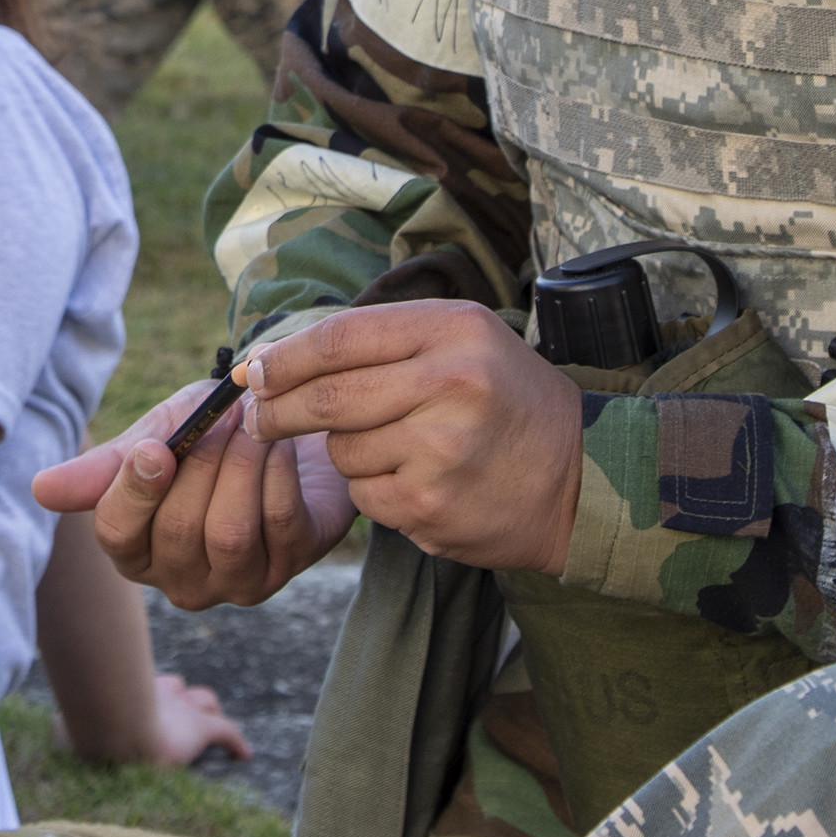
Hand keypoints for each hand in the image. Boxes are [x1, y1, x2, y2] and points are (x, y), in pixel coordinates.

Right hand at [36, 373, 354, 609]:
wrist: (281, 427)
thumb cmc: (207, 436)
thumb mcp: (153, 438)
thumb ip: (104, 467)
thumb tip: (40, 490)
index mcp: (135, 550)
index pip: (117, 534)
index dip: (134, 491)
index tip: (155, 447)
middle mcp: (181, 581)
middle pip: (177, 531)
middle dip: (200, 462)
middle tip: (221, 418)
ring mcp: (238, 583)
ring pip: (229, 534)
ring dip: (240, 465)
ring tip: (250, 427)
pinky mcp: (291, 568)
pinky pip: (279, 522)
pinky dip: (277, 473)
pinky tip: (277, 446)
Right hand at [51, 670, 247, 766]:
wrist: (111, 728)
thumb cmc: (85, 724)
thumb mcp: (68, 724)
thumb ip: (62, 728)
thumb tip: (46, 731)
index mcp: (129, 693)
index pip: (146, 687)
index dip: (154, 694)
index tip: (147, 703)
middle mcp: (158, 694)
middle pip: (180, 689)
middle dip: (183, 699)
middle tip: (182, 712)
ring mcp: (180, 709)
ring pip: (205, 704)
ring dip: (208, 714)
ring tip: (212, 725)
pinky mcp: (198, 729)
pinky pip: (226, 731)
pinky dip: (236, 742)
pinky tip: (244, 753)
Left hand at [247, 302, 586, 573]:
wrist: (582, 481)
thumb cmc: (507, 402)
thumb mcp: (463, 342)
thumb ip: (378, 343)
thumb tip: (271, 362)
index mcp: (455, 331)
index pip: (341, 337)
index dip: (285, 356)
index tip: (253, 370)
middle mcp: (450, 384)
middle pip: (327, 397)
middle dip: (279, 410)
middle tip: (259, 417)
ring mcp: (442, 450)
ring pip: (342, 450)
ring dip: (348, 452)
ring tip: (399, 447)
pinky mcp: (432, 505)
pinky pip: (365, 495)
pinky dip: (375, 490)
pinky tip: (417, 481)